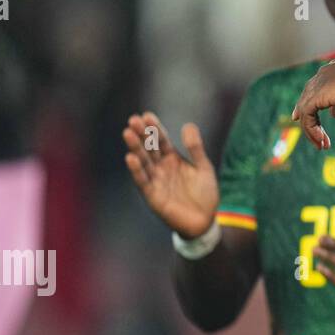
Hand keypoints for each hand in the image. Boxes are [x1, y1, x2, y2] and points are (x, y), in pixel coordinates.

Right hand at [122, 111, 218, 237]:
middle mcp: (161, 168)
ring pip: (143, 161)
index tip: (146, 115)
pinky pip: (143, 181)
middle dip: (141, 134)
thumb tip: (188, 125)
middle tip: (133, 120)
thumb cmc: (205, 193)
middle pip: (149, 148)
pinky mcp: (152, 195)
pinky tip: (130, 157)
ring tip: (128, 133)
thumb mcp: (203, 167)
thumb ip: (195, 148)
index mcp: (173, 159)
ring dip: (135, 148)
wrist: (206, 220)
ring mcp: (156, 181)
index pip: (161, 140)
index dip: (154, 128)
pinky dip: (136, 170)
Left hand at [292, 54, 334, 148]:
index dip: (311, 108)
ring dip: (311, 130)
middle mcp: (322, 75)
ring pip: (304, 109)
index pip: (314, 90)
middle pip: (306, 100)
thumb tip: (333, 114)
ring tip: (321, 145)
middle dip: (310, 122)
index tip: (315, 125)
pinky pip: (307, 114)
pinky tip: (321, 139)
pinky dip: (311, 129)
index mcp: (331, 72)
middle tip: (319, 140)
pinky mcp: (319, 94)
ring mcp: (319, 83)